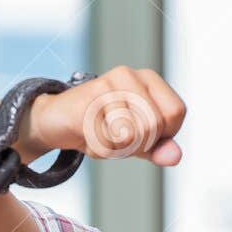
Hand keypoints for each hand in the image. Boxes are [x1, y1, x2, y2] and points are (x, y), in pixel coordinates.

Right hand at [21, 66, 186, 166]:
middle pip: (154, 125)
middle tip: (114, 136)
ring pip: (131, 134)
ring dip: (114, 147)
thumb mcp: (136, 141)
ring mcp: (107, 83)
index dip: (161, 134)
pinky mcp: (87, 99)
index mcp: (148, 79)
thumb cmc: (100, 128)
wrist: (56, 122)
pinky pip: (106, 139)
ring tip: (100, 134)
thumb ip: (158, 147)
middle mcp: (130, 74)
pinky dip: (98, 147)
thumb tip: (175, 156)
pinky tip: (87, 133)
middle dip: (135, 144)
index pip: (175, 112)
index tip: (140, 133)